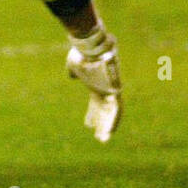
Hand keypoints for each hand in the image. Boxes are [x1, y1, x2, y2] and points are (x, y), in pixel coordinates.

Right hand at [66, 26, 121, 142]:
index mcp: (96, 85)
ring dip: (107, 127)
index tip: (87, 125)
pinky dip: (112, 121)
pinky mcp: (116, 91)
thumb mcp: (73, 65)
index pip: (95, 103)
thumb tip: (71, 76)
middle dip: (101, 124)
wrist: (90, 47)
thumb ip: (73, 72)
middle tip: (99, 138)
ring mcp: (112, 90)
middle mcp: (106, 89)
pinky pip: (115, 110)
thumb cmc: (80, 54)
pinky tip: (109, 132)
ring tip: (103, 140)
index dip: (91, 114)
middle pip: (104, 110)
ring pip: (111, 113)